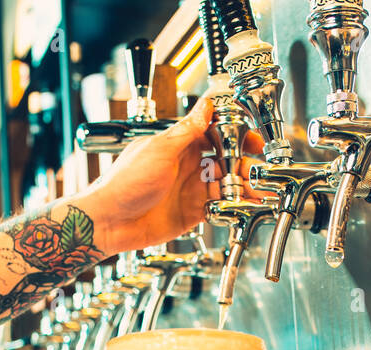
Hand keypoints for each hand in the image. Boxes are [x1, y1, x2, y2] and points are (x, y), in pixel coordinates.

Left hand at [86, 97, 265, 252]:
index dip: (235, 134)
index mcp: (178, 145)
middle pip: (224, 160)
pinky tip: (245, 206)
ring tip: (258, 191)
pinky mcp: (191, 212)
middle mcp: (186, 165)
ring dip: (242, 186)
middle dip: (244, 163)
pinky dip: (233, 206)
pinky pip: (218, 206)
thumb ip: (187, 131)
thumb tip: (205, 106)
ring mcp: (189, 189)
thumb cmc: (124, 183)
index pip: (213, 133)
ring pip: (225, 184)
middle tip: (259, 169)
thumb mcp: (160, 149)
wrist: (110, 221)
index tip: (252, 138)